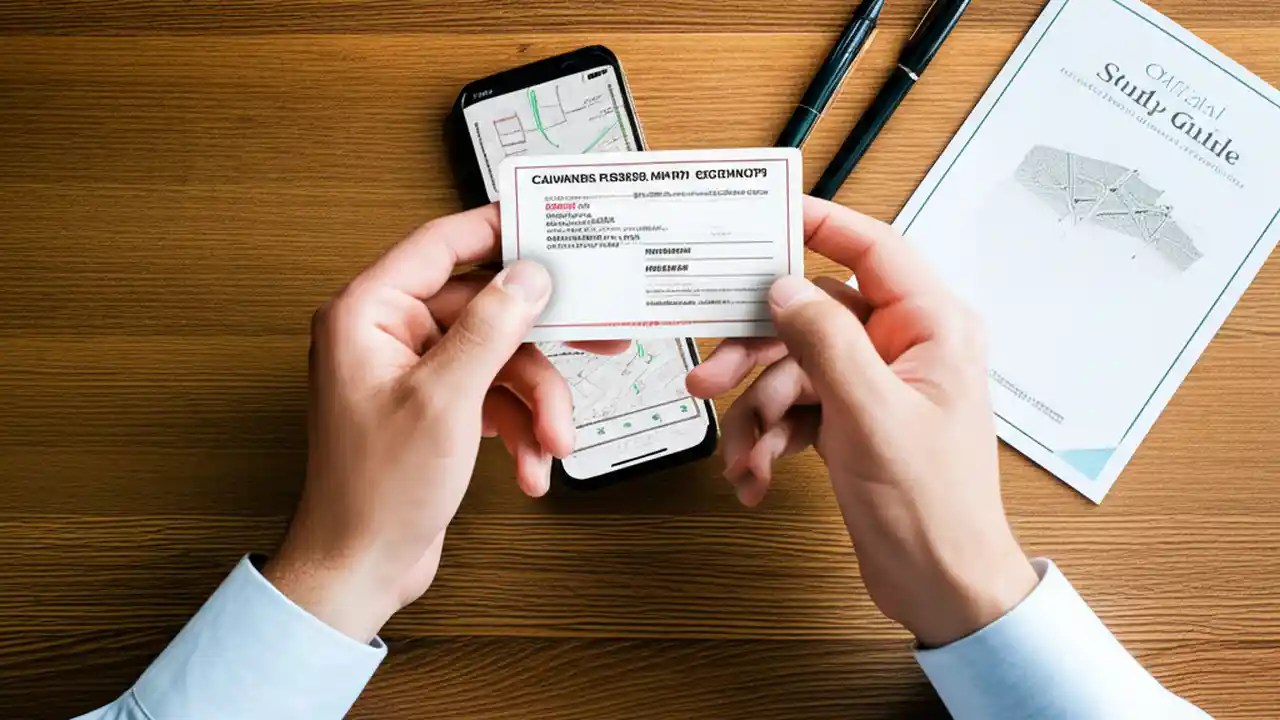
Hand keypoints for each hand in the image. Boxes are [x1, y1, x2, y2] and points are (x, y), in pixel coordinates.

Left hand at [265, 205, 622, 641]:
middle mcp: (389, 336)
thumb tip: (526, 277)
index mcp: (369, 314)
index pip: (442, 245)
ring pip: (500, 362)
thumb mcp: (445, 400)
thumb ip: (491, 329)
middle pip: (488, 313)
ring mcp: (414, 373)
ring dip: (534, 405)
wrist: (360, 567)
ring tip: (552, 443)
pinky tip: (529, 466)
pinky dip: (518, 430)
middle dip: (537, 354)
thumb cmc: (372, 492)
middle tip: (595, 341)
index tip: (548, 225)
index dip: (498, 230)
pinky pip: (493, 398)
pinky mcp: (436, 408)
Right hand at [687, 197, 1036, 646]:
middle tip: (711, 374)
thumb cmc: (935, 507)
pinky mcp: (852, 420)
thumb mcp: (871, 415)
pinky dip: (771, 438)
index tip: (765, 216)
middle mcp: (904, 347)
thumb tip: (784, 289)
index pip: (872, 249)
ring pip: (794, 365)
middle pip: (812, 314)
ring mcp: (874, 385)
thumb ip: (825, 342)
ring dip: (758, 408)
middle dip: (757, 351)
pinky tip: (757, 475)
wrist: (941, 586)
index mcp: (931, 327)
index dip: (819, 224)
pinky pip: (796, 407)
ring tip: (739, 451)